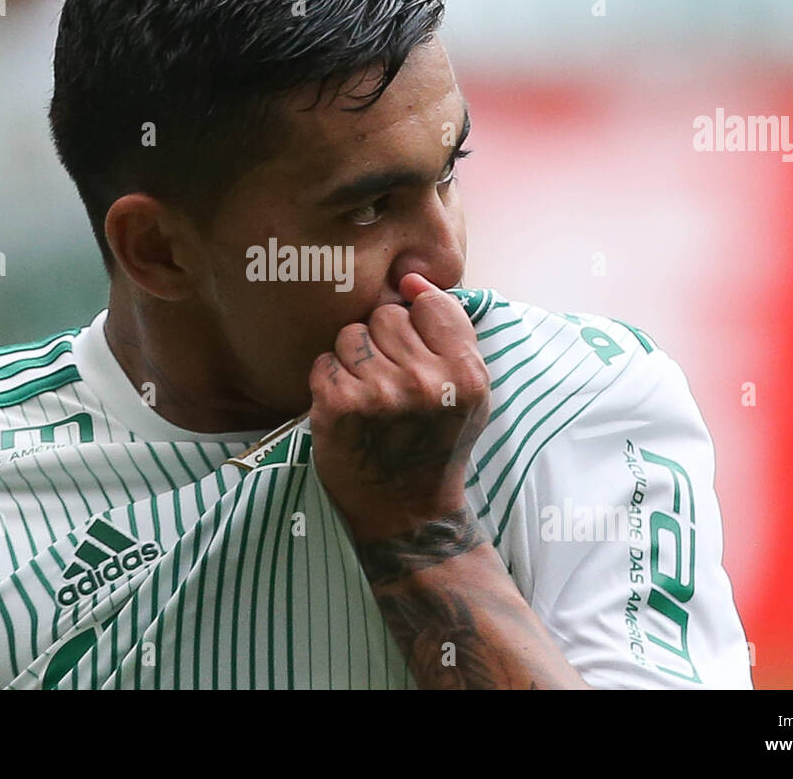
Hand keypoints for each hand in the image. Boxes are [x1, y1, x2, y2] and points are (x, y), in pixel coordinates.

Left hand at [308, 273, 490, 541]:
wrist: (407, 514)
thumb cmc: (435, 443)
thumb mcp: (467, 390)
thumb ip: (449, 331)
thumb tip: (412, 278)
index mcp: (467, 373)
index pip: (429, 304)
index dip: (416, 326)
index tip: (414, 356)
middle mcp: (426, 381)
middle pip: (385, 316)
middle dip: (382, 344)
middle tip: (389, 385)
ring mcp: (380, 394)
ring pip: (350, 335)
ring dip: (353, 360)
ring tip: (367, 395)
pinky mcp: (339, 407)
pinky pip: (324, 362)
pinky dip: (329, 382)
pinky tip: (346, 409)